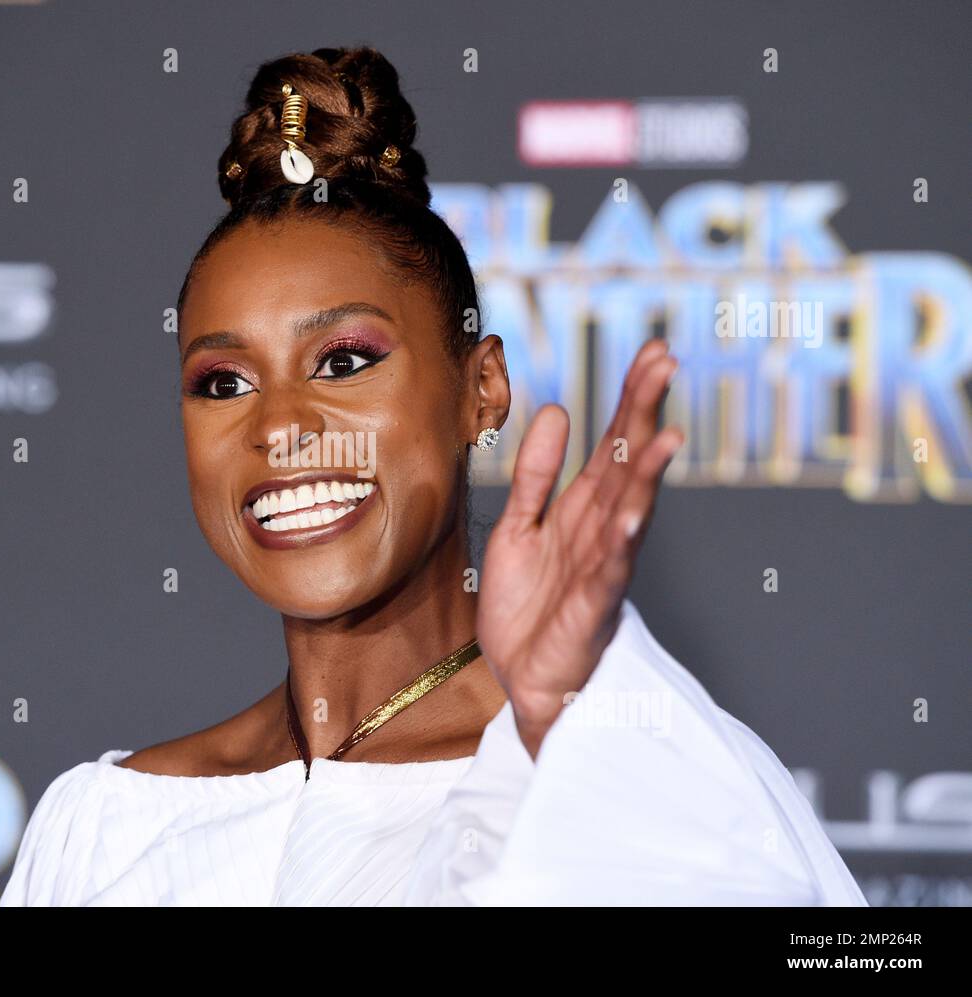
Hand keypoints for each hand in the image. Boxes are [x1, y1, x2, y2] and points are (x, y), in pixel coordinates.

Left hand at [477, 339, 683, 757]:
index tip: (651, 351)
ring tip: (664, 436)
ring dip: (645, 476)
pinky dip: (621, 544)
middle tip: (665, 362)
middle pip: (626, 464)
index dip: (630, 398)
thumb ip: (536, 474)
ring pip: (628, 513)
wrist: (525, 680)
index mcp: (584, 510)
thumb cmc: (529, 607)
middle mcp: (601, 532)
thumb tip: (555, 411)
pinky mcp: (591, 608)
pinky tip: (631, 517)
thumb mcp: (519, 526)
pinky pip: (608, 572)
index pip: (612, 444)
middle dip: (643, 414)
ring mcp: (601, 568)